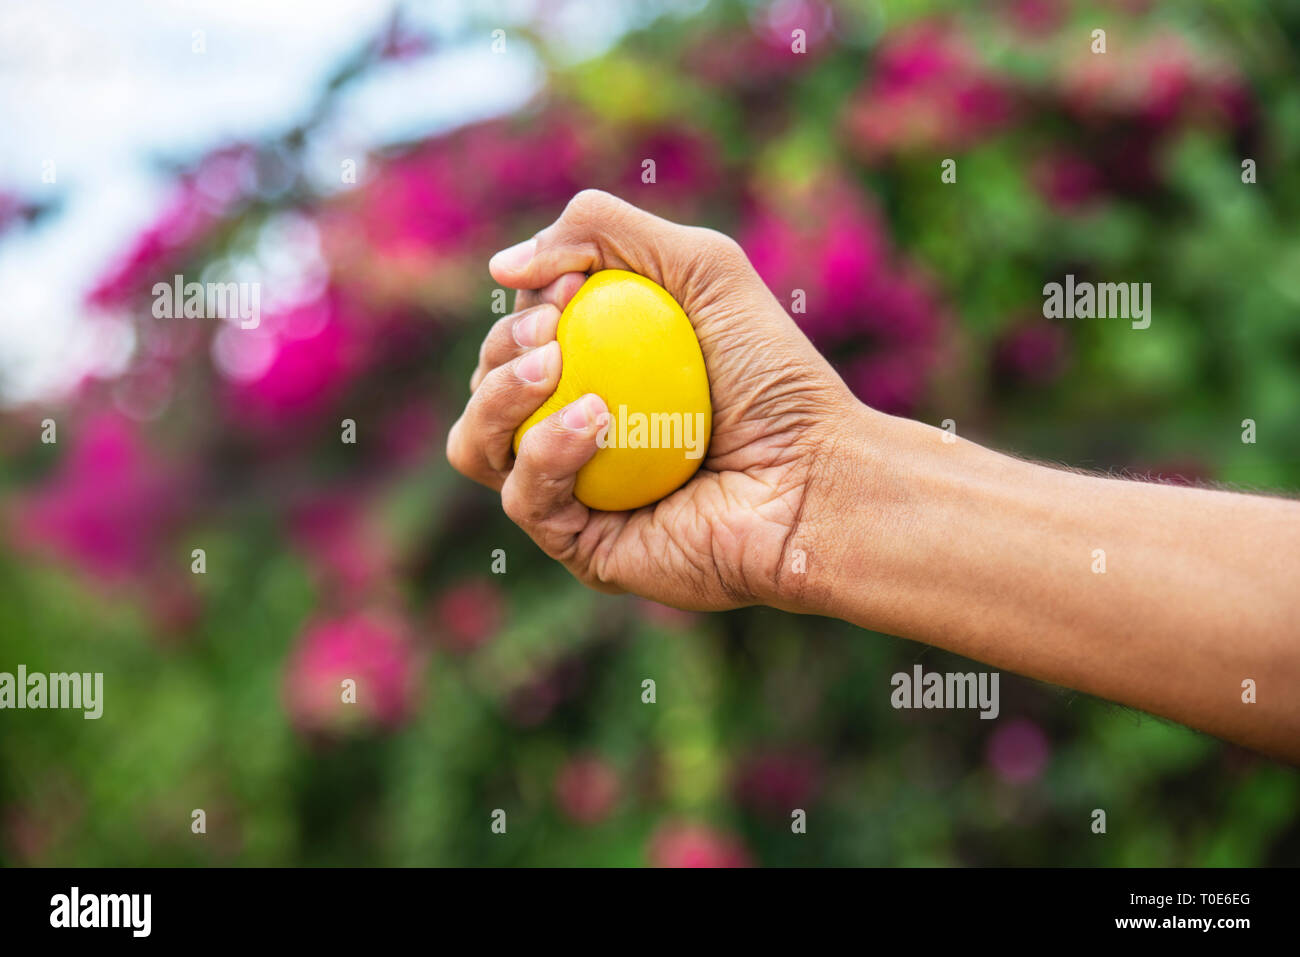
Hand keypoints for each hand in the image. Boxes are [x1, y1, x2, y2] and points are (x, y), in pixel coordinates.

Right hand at [446, 189, 862, 610]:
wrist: (816, 476)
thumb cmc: (771, 375)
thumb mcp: (700, 268)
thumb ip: (602, 231)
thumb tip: (501, 268)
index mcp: (595, 373)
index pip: (517, 337)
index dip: (527, 306)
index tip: (571, 289)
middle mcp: (572, 434)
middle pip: (485, 388)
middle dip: (503, 348)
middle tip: (554, 331)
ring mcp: (573, 494)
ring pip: (476, 445)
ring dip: (499, 395)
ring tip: (553, 367)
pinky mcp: (580, 546)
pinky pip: (525, 497)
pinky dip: (546, 449)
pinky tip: (594, 418)